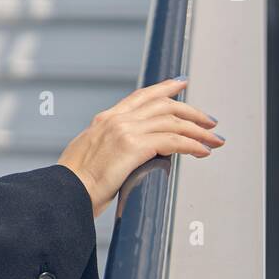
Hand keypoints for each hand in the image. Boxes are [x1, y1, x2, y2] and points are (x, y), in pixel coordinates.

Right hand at [57, 77, 223, 217]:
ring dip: (199, 131)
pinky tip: (202, 151)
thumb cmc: (74, 186)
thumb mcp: (88, 156)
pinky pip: (173, 141)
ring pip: (173, 121)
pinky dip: (192, 145)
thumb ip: (107, 148)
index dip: (164, 88)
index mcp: (104, 120)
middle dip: (191, 111)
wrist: (64, 194)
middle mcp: (115, 119)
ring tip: (214, 140)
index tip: (181, 84)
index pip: (140, 96)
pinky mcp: (133, 147)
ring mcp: (124, 131)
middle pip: (163, 105)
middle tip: (210, 120)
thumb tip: (122, 156)